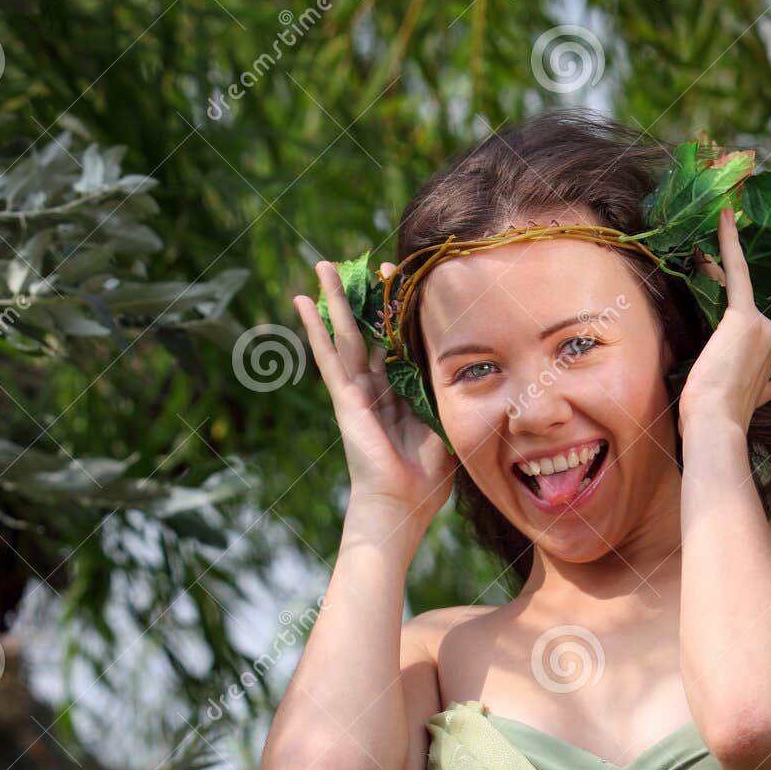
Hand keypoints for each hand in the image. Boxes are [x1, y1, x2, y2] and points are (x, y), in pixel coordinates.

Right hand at [292, 260, 457, 526]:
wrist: (402, 506)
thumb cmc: (426, 479)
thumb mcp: (446, 426)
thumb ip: (446, 396)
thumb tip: (468, 367)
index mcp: (400, 396)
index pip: (398, 344)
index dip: (398, 313)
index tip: (402, 279)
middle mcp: (376, 389)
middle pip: (369, 333)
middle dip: (365, 298)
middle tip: (362, 263)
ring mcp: (357, 392)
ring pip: (345, 336)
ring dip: (335, 301)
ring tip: (323, 265)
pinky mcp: (345, 399)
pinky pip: (328, 357)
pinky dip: (314, 329)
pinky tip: (302, 302)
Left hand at [676, 206, 770, 437]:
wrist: (715, 425)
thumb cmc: (719, 417)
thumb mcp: (745, 399)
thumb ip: (766, 390)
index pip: (749, 328)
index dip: (731, 317)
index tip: (723, 301)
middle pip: (739, 308)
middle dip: (714, 294)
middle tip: (692, 273)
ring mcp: (761, 326)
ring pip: (732, 291)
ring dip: (711, 274)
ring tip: (694, 258)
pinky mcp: (743, 317)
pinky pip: (736, 272)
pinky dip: (729, 243)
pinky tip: (724, 216)